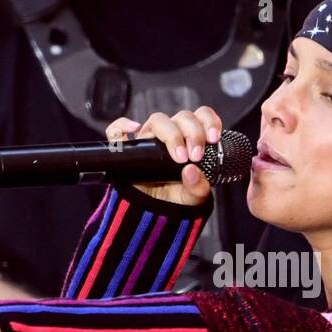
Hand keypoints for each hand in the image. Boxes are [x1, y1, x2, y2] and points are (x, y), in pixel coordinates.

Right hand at [105, 107, 221, 205]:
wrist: (154, 215)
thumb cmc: (175, 198)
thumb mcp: (193, 197)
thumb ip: (198, 187)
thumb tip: (192, 171)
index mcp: (190, 139)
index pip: (201, 117)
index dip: (208, 121)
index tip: (213, 138)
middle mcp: (170, 135)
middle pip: (182, 117)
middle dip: (193, 133)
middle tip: (196, 155)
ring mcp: (148, 140)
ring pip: (158, 120)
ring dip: (171, 134)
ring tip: (180, 157)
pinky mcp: (129, 150)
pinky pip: (118, 131)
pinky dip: (122, 126)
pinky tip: (132, 130)